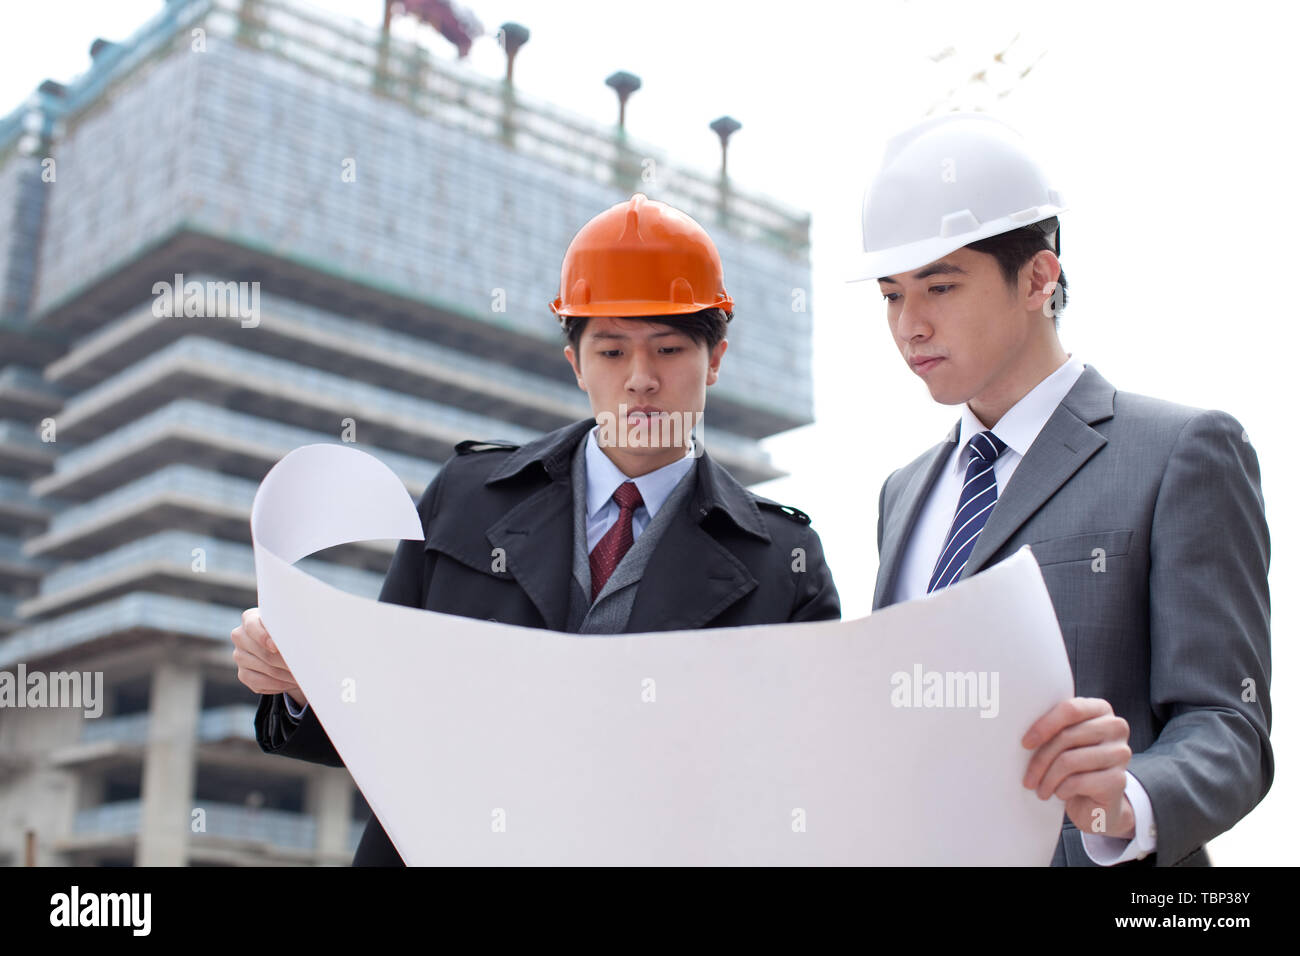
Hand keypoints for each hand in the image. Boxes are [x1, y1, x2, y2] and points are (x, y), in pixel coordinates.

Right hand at [231, 607, 305, 707]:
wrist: (281, 645)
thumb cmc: (288, 630)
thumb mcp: (289, 624)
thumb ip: (291, 627)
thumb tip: (305, 637)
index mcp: (250, 619)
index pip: (252, 626)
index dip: (265, 637)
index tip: (277, 646)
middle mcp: (240, 637)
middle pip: (265, 653)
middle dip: (288, 662)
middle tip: (306, 666)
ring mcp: (240, 656)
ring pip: (267, 670)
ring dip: (288, 675)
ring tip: (305, 674)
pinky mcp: (243, 674)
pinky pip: (261, 683)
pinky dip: (280, 684)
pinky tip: (292, 682)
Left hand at [1022, 697, 1133, 838]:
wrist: (1098, 803)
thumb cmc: (1074, 766)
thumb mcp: (1064, 741)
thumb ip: (1053, 727)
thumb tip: (1016, 723)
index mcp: (1100, 709)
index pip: (1069, 710)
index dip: (1043, 726)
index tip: (1025, 744)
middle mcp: (1116, 727)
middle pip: (1066, 737)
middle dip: (1040, 760)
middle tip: (1028, 779)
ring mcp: (1121, 753)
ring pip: (1070, 761)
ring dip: (1048, 779)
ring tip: (1040, 790)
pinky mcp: (1119, 780)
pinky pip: (1079, 782)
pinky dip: (1062, 790)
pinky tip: (1060, 794)